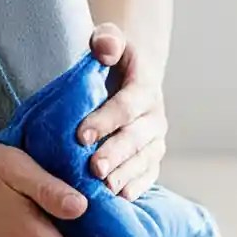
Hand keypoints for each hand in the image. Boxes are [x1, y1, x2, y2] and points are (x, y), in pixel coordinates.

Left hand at [78, 23, 168, 201]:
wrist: (129, 74)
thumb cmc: (111, 57)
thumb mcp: (109, 39)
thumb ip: (106, 39)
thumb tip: (104, 48)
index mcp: (145, 87)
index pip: (128, 105)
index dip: (106, 120)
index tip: (82, 135)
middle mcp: (154, 116)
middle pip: (137, 138)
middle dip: (116, 154)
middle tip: (94, 168)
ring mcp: (154, 139)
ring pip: (144, 160)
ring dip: (125, 175)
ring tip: (105, 188)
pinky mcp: (150, 157)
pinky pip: (148, 175)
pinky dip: (136, 187)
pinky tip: (121, 197)